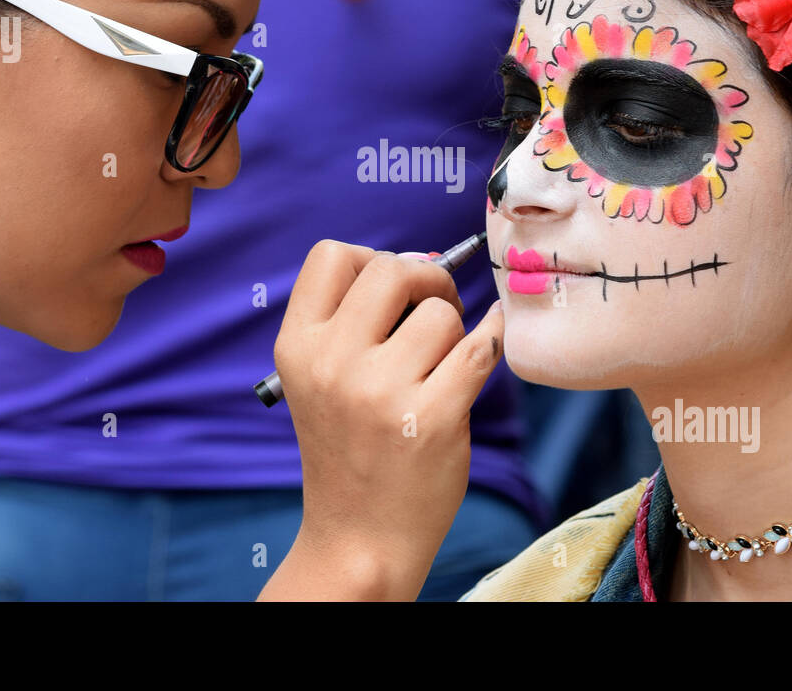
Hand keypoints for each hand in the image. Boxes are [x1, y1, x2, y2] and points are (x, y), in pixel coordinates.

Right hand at [258, 240, 504, 600]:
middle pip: (393, 269)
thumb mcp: (321, 379)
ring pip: (442, 313)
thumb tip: (426, 264)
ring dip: (453, 331)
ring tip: (440, 365)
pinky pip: (480, 348)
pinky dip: (492, 339)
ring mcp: (380, 393)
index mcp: (298, 348)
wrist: (360, 536)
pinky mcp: (430, 419)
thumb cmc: (351, 447)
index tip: (391, 290)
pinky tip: (490, 342)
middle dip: (427, 279)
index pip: (331, 256)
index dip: (370, 260)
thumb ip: (355, 320)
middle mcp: (332, 364)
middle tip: (435, 308)